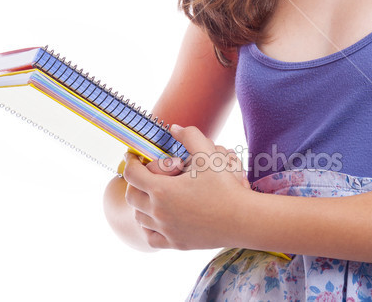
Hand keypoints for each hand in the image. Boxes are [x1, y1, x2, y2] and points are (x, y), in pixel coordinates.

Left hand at [121, 125, 251, 250]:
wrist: (242, 219)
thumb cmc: (225, 186)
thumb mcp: (208, 154)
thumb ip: (190, 136)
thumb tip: (174, 128)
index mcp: (162, 189)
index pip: (132, 174)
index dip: (130, 161)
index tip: (132, 156)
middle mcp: (158, 212)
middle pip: (132, 195)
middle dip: (134, 182)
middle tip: (144, 174)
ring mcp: (166, 230)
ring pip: (139, 217)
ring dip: (140, 204)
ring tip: (151, 194)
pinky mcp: (175, 243)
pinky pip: (151, 237)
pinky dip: (149, 227)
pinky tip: (158, 219)